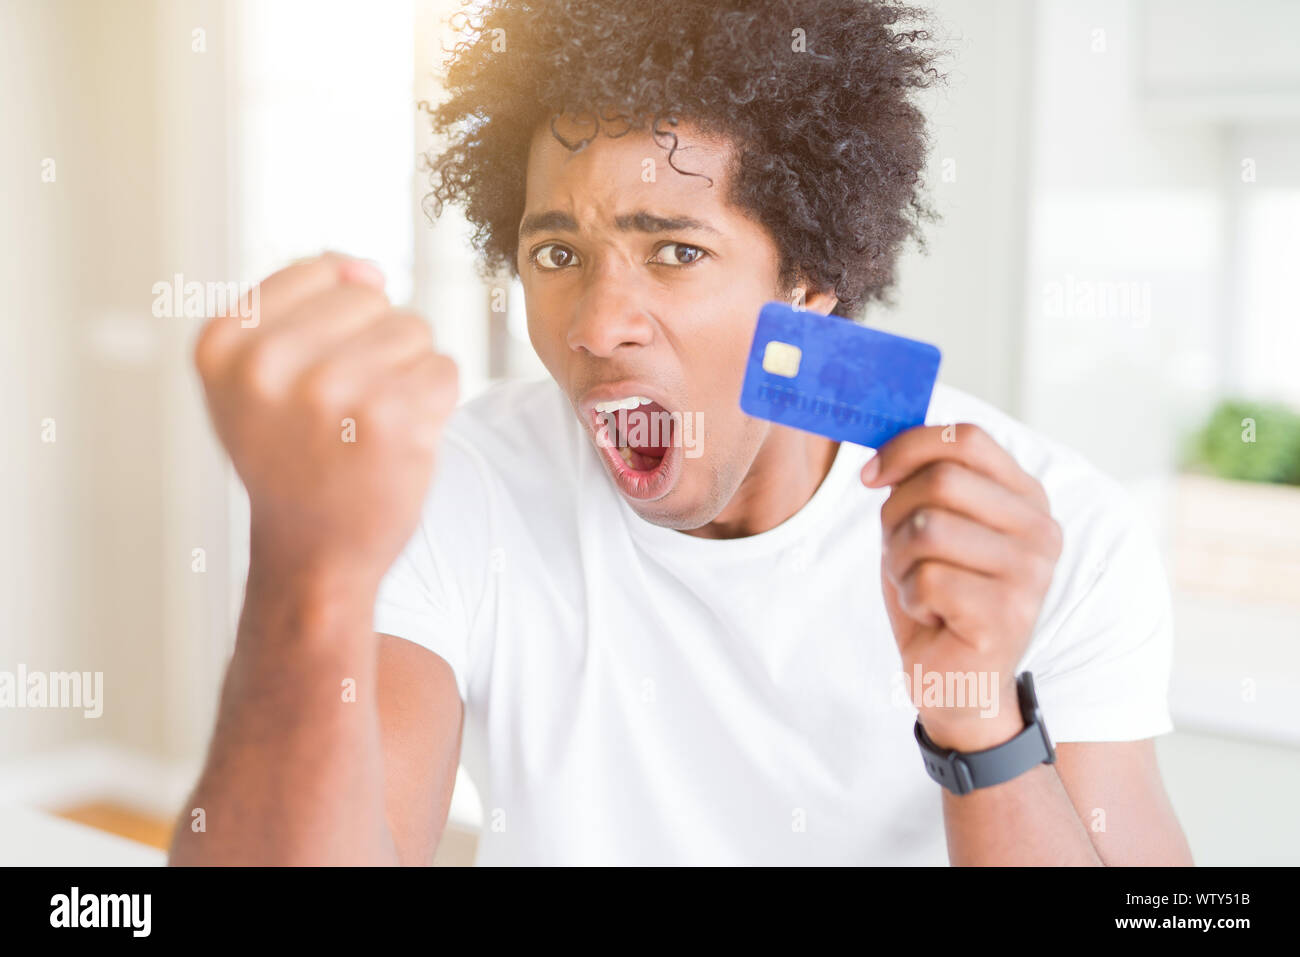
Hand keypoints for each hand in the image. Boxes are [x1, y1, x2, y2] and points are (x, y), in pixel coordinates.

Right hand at [194, 253, 458, 595]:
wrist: (314, 555)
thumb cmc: (295, 457)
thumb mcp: (261, 375)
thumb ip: (303, 303)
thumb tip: (368, 267)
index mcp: (223, 343)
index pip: (321, 272)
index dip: (336, 325)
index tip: (311, 383)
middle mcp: (267, 364)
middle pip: (372, 298)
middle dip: (374, 347)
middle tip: (345, 411)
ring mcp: (330, 390)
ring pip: (414, 330)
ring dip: (407, 375)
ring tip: (371, 426)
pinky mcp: (391, 419)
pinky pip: (444, 370)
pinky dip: (435, 403)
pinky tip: (399, 443)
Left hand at [862, 424, 1062, 750]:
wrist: (956, 680)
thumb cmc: (938, 597)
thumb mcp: (929, 526)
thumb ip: (923, 482)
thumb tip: (888, 446)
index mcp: (1026, 498)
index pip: (967, 439)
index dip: (908, 447)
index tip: (870, 476)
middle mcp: (1040, 530)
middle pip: (941, 480)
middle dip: (896, 513)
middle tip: (899, 551)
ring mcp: (1030, 573)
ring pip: (928, 528)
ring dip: (899, 558)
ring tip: (917, 584)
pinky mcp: (1007, 613)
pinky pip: (927, 578)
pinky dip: (910, 595)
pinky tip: (931, 614)